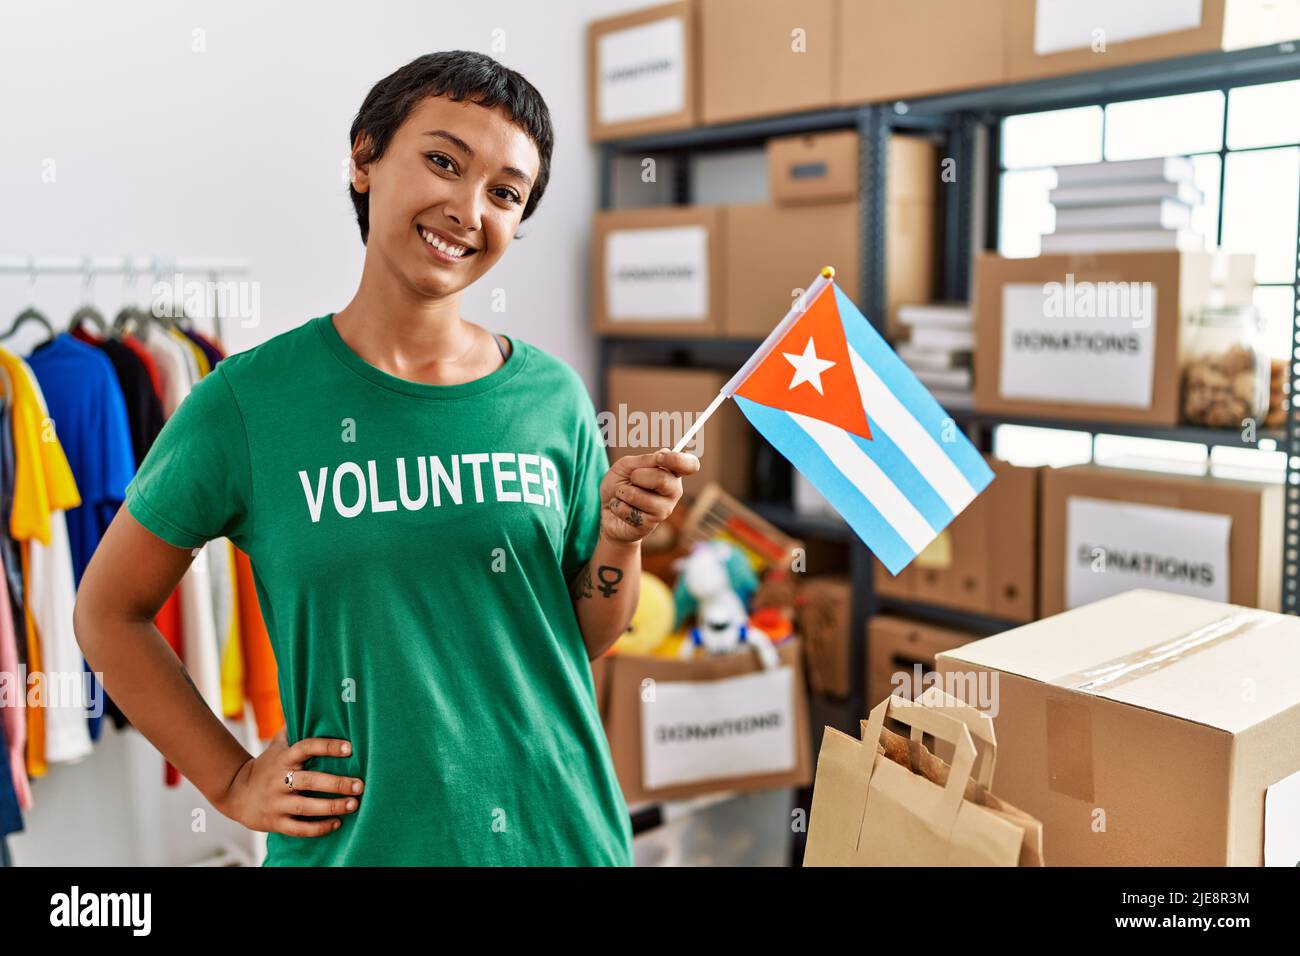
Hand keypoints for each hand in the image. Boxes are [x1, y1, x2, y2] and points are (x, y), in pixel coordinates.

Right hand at [215, 729, 363, 836]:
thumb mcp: (277, 745)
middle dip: (337, 784)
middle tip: (360, 785)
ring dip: (331, 807)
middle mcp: (279, 780)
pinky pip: (298, 828)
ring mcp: (276, 803)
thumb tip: (312, 701)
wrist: (235, 793)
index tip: (350, 748)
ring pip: (305, 807)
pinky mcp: (275, 822)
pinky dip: (318, 828)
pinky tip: (337, 823)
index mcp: (283, 758)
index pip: (306, 748)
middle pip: (310, 782)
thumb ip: (294, 728)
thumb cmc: (266, 765)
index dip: (327, 747)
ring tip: (354, 804)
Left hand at [600, 447, 700, 545]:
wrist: (606, 510)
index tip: (660, 458)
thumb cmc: (620, 484)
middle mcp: (673, 492)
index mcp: (671, 473)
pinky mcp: (649, 525)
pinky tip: (621, 509)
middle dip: (637, 476)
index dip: (677, 459)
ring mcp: (663, 510)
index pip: (690, 465)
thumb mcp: (626, 466)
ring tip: (623, 495)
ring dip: (622, 492)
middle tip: (631, 479)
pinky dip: (616, 506)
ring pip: (638, 496)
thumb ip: (644, 460)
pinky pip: (627, 510)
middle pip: (662, 479)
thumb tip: (664, 453)